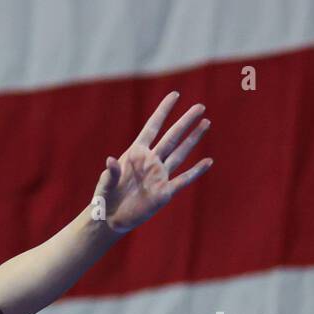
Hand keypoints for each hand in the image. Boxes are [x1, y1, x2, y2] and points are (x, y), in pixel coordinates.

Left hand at [93, 91, 212, 233]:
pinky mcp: (164, 192)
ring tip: (205, 124)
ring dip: (193, 140)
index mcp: (135, 154)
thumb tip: (110, 161)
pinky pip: (183, 180)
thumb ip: (111, 173)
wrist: (109, 219)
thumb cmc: (105, 199)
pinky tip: (208, 161)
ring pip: (180, 154)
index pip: (153, 127)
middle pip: (172, 137)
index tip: (175, 94)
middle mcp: (150, 162)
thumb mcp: (105, 185)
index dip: (163, 111)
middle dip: (185, 122)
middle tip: (200, 106)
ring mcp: (159, 176)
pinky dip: (196, 171)